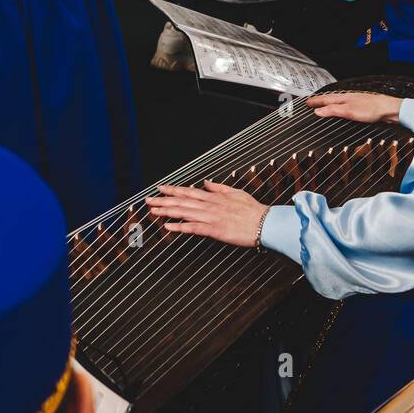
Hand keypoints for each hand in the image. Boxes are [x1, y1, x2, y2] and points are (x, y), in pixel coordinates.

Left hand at [148, 182, 269, 246]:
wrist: (264, 223)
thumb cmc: (253, 210)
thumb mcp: (237, 193)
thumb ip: (219, 188)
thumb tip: (206, 183)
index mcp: (215, 196)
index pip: (189, 191)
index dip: (173, 190)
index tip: (160, 188)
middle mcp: (210, 205)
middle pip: (182, 201)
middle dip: (164, 200)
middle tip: (148, 200)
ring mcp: (211, 217)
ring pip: (184, 212)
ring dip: (167, 211)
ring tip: (153, 211)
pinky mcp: (214, 230)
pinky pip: (193, 228)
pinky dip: (180, 227)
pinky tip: (168, 227)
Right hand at [306, 91, 402, 122]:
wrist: (389, 110)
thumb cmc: (373, 109)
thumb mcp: (349, 111)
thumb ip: (333, 110)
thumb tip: (318, 111)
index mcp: (344, 98)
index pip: (325, 99)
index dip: (316, 101)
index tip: (306, 103)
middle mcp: (349, 98)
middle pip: (331, 99)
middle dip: (320, 101)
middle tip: (311, 103)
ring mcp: (355, 102)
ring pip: (338, 102)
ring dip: (329, 104)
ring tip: (322, 106)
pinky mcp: (361, 108)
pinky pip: (345, 107)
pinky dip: (338, 108)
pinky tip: (341, 111)